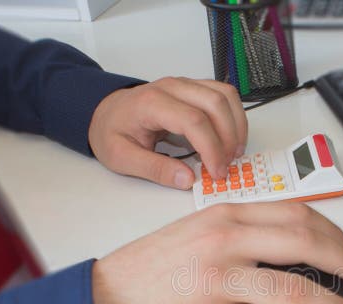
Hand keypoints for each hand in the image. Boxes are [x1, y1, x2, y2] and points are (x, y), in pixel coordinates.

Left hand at [88, 77, 246, 189]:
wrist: (105, 112)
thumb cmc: (112, 132)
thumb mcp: (122, 158)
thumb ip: (155, 169)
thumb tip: (187, 180)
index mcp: (151, 103)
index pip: (194, 120)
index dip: (211, 148)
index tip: (216, 172)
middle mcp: (172, 87)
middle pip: (215, 103)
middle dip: (228, 138)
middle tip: (226, 166)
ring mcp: (185, 84)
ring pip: (225, 95)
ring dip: (236, 126)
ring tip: (233, 154)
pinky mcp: (194, 88)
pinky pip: (224, 95)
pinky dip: (234, 117)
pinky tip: (231, 139)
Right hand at [92, 203, 342, 303]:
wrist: (107, 302)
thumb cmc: (153, 268)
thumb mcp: (198, 231)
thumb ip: (245, 233)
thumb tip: (299, 248)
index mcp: (225, 215)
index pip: (296, 215)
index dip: (334, 235)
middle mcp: (226, 242)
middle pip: (305, 244)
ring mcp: (221, 282)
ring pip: (295, 289)